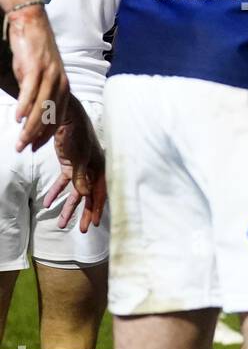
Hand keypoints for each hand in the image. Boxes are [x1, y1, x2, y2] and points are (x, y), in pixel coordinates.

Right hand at [8, 7, 67, 150]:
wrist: (31, 23)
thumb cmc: (32, 50)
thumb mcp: (36, 75)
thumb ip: (35, 92)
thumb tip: (28, 110)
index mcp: (63, 87)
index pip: (57, 117)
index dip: (46, 134)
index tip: (35, 148)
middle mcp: (60, 83)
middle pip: (50, 116)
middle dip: (36, 136)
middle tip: (23, 149)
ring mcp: (49, 75)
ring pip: (41, 108)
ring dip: (29, 127)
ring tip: (20, 140)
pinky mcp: (36, 68)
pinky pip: (30, 92)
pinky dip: (24, 106)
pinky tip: (17, 118)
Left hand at [43, 95, 105, 232]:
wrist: (68, 118)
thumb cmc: (77, 137)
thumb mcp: (79, 159)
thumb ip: (81, 178)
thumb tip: (84, 195)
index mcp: (100, 170)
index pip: (99, 194)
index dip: (96, 210)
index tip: (91, 225)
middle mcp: (93, 171)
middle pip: (89, 196)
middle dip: (83, 213)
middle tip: (80, 230)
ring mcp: (81, 168)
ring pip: (76, 192)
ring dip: (68, 206)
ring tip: (62, 223)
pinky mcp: (70, 164)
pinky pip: (64, 182)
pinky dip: (57, 192)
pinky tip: (47, 202)